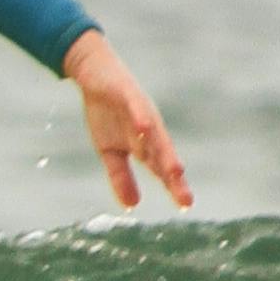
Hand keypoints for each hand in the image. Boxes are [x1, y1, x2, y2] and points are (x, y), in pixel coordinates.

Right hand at [60, 30, 191, 210]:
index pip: (161, 168)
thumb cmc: (106, 112)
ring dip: (165, 153)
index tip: (185, 206)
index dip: (173, 186)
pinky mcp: (128, 94)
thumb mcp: (109, 150)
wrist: (93, 74)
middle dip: (174, 177)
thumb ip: (121, 177)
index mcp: (145, 144)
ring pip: (155, 134)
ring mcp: (140, 111)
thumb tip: (132, 206)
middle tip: (185, 199)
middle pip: (164, 155)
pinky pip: (136, 107)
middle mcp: (149, 129)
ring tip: (175, 172)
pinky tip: (145, 130)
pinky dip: (141, 119)